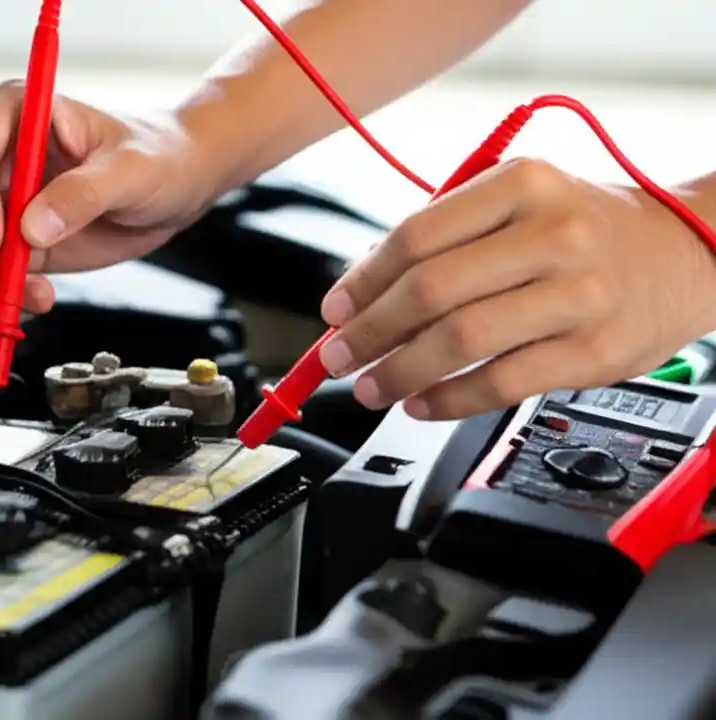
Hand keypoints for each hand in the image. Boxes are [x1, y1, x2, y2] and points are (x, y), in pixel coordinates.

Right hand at [0, 80, 217, 312]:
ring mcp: (2, 200)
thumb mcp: (132, 169)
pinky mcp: (13, 238)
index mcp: (19, 114)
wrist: (179, 184)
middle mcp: (0, 155)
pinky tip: (36, 297)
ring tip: (27, 296)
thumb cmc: (159, 155)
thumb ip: (83, 194)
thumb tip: (33, 228)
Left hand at [316, 158, 715, 419]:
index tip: (334, 311)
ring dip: (399, 372)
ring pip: (460, 340)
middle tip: (338, 356)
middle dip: (370, 331)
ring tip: (371, 387)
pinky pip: (501, 383)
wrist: (692, 251)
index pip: (417, 236)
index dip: (363, 281)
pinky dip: (447, 400)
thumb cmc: (589, 228)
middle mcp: (554, 234)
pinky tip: (421, 404)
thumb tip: (363, 289)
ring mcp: (579, 295)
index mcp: (524, 184)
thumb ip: (448, 236)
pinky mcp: (596, 353)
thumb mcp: (522, 203)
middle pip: (431, 290)